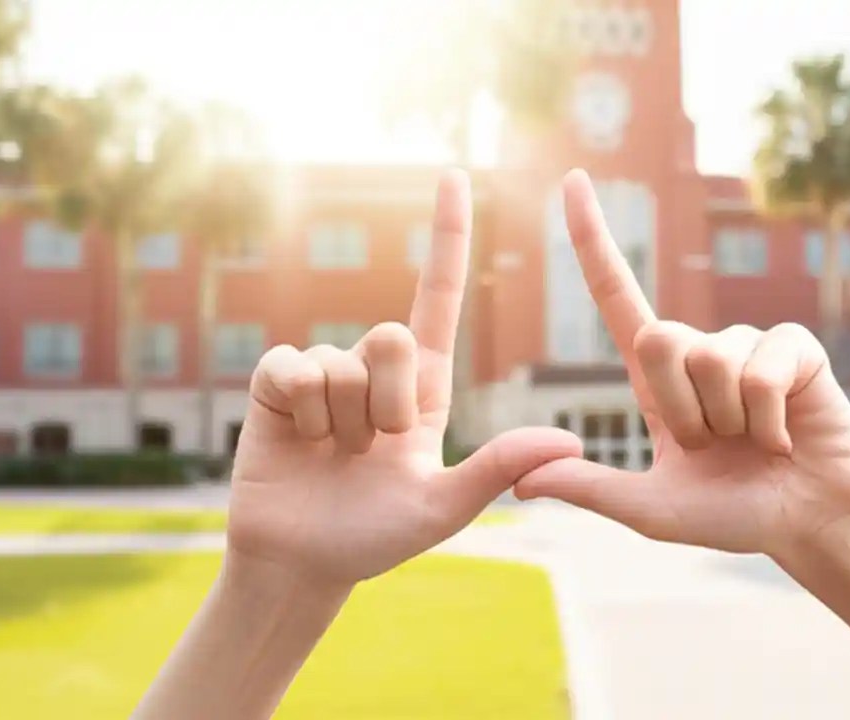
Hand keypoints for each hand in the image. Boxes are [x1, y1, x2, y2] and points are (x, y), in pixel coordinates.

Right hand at [227, 170, 580, 589]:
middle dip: (389, 404)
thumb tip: (573, 442)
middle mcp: (374, 369)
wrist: (304, 563)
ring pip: (345, 363)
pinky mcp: (276, 383)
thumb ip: (498, 470)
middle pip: (393, 335)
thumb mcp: (444, 507)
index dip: (445, 237)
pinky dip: (302, 413)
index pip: (436, 297)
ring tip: (335, 454)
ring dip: (343, 423)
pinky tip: (299, 440)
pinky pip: (295, 370)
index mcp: (422, 386)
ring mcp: (324, 373)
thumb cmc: (376, 536)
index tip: (454, 176)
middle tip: (375, 446)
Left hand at [514, 170, 849, 561]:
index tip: (572, 180)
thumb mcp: (650, 508)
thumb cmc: (734, 515)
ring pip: (710, 360)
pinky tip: (784, 438)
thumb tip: (521, 481)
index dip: (592, 242)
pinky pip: (760, 371)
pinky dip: (767, 421)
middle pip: (655, 339)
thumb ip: (591, 489)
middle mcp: (700, 350)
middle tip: (713, 444)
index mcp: (659, 379)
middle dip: (680, 408)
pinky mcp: (794, 347)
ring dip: (728, 420)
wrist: (806, 524)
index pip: (617, 298)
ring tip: (753, 442)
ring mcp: (748, 345)